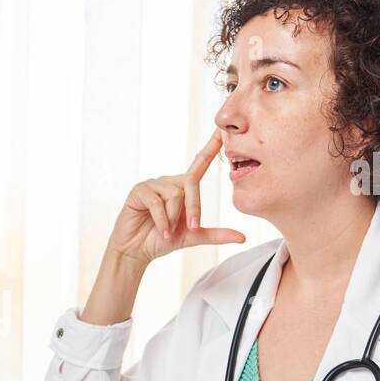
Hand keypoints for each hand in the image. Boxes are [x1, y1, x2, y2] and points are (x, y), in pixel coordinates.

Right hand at [105, 129, 246, 265]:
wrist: (137, 251)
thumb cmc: (161, 239)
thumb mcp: (193, 236)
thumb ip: (216, 234)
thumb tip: (242, 237)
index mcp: (182, 187)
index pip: (200, 162)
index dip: (212, 146)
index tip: (222, 130)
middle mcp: (168, 181)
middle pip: (190, 183)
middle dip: (194, 207)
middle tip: (191, 227)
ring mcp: (153, 184)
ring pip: (174, 194)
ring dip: (173, 218)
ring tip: (167, 231)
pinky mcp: (139, 191)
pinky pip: (157, 202)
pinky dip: (162, 220)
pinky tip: (160, 230)